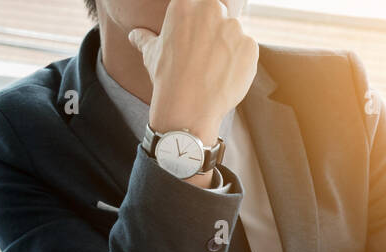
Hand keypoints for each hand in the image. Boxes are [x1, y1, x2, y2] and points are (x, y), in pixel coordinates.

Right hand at [129, 0, 258, 145]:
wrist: (188, 106)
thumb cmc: (167, 78)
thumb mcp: (151, 54)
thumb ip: (146, 38)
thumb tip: (135, 35)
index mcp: (185, 4)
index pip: (199, 6)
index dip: (199, 26)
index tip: (197, 41)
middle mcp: (211, 9)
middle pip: (218, 15)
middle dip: (214, 33)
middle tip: (205, 57)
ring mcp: (233, 27)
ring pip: (234, 34)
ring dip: (228, 48)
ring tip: (214, 70)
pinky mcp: (250, 46)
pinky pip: (247, 51)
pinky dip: (240, 63)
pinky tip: (225, 76)